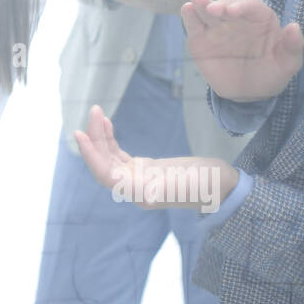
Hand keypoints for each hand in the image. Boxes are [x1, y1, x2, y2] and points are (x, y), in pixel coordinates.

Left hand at [73, 104, 237, 211]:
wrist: (224, 185)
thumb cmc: (209, 185)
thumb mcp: (185, 184)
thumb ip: (159, 187)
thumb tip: (134, 191)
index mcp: (140, 193)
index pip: (105, 175)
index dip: (90, 156)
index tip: (79, 134)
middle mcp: (134, 188)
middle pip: (104, 163)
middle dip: (95, 138)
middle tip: (94, 110)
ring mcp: (138, 178)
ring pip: (109, 157)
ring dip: (100, 135)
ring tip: (97, 111)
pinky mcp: (143, 169)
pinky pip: (118, 154)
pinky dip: (109, 138)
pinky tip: (107, 123)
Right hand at [180, 0, 303, 101]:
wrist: (248, 93)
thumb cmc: (271, 73)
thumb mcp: (288, 64)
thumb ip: (293, 47)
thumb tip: (294, 27)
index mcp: (260, 19)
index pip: (251, 6)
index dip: (242, 5)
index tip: (233, 12)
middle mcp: (237, 18)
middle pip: (227, 5)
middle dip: (220, 4)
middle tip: (212, 10)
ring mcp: (218, 27)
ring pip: (208, 11)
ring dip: (202, 4)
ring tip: (194, 1)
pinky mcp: (201, 39)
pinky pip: (194, 25)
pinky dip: (189, 16)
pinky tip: (187, 9)